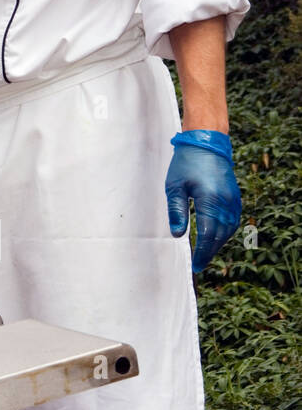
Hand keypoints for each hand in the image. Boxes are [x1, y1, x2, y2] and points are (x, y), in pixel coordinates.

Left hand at [165, 130, 240, 272]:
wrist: (206, 143)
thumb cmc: (186, 163)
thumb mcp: (174, 187)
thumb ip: (176, 211)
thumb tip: (177, 235)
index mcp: (210, 200)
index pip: (208, 234)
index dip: (202, 252)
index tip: (196, 265)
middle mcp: (225, 202)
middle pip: (220, 235)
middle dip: (210, 252)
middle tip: (200, 265)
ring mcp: (233, 199)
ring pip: (229, 229)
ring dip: (218, 243)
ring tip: (206, 254)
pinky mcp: (234, 196)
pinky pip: (233, 220)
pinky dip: (225, 232)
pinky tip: (217, 237)